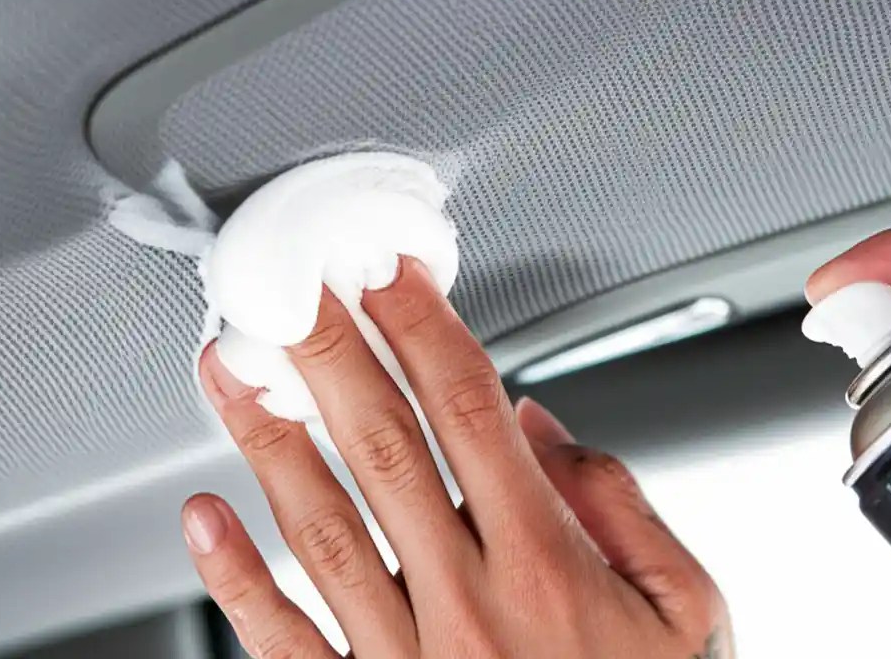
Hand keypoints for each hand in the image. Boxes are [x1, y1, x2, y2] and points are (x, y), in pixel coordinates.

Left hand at [184, 258, 730, 657]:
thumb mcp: (686, 611)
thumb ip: (620, 507)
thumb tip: (539, 428)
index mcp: (548, 566)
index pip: (469, 412)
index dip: (422, 328)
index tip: (387, 271)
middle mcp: (469, 603)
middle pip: (385, 448)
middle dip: (331, 351)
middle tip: (291, 281)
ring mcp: (407, 658)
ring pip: (322, 530)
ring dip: (269, 439)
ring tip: (236, 368)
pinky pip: (285, 643)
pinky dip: (234, 579)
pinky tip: (203, 517)